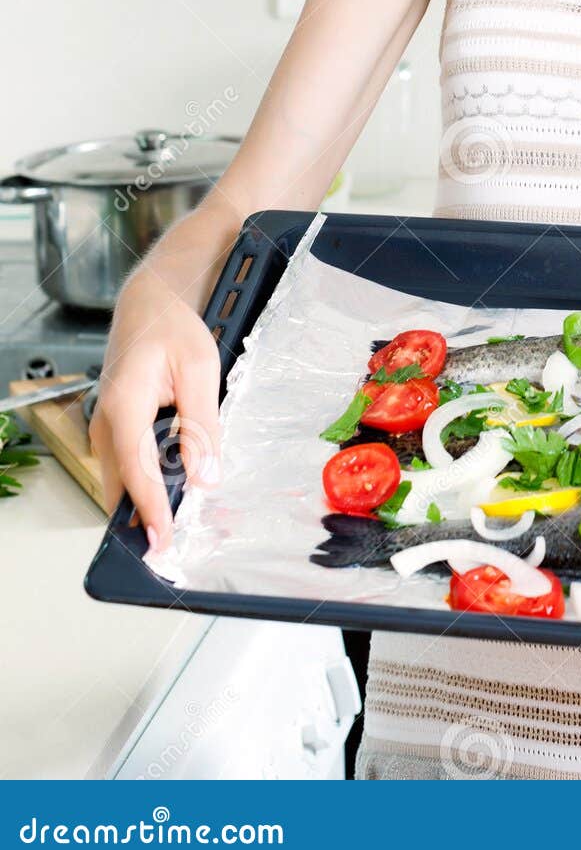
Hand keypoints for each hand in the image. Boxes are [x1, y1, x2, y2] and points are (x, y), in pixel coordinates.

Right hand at [89, 279, 222, 549]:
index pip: (136, 470)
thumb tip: (205, 477)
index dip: (150, 510)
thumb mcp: (200, 371)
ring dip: (147, 502)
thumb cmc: (173, 328)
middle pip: (121, 484)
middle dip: (145, 517)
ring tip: (180, 524)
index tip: (162, 541)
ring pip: (122, 479)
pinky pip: (127, 466)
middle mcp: (106, 422)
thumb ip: (202, 426)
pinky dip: (146, 484)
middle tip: (175, 546)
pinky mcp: (114, 429)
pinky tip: (174, 491)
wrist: (149, 303)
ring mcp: (106, 427)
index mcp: (125, 405)